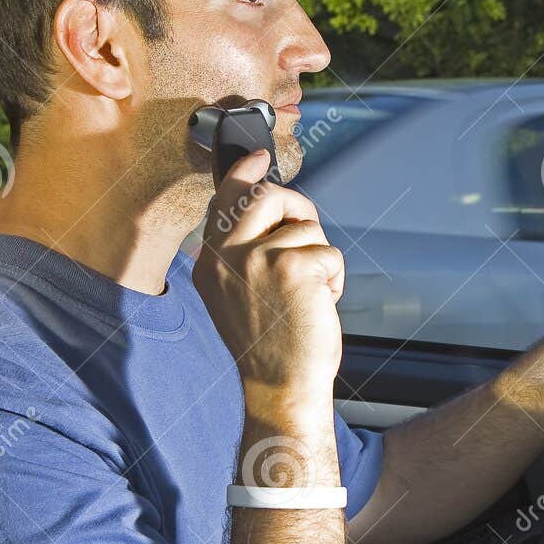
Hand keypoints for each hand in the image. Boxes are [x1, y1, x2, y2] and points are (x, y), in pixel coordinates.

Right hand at [193, 149, 343, 419]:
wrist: (281, 387)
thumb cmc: (271, 346)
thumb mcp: (239, 296)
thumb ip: (243, 254)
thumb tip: (273, 211)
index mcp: (208, 263)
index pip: (222, 201)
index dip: (244, 173)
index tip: (259, 156)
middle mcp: (224, 257)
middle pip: (266, 196)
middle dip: (297, 207)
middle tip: (308, 232)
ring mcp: (254, 259)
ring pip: (305, 227)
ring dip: (319, 258)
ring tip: (309, 294)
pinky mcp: (290, 266)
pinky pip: (328, 251)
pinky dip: (334, 278)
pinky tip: (319, 304)